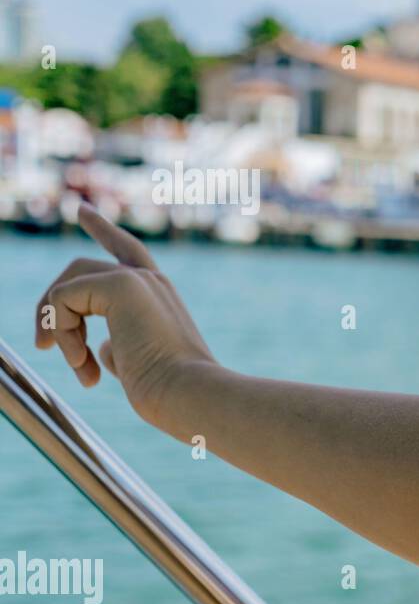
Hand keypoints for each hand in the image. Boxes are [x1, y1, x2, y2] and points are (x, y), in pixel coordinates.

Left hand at [35, 205, 216, 429]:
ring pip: (67, 284)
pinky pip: (62, 299)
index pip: (126, 250)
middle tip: (42, 346)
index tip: (81, 210)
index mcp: (159, 296)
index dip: (102, 228)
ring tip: (76, 366)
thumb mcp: (138, 364)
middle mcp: (151, 280)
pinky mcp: (121, 285)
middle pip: (81, 266)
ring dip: (58, 327)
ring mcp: (138, 278)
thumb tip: (98, 347)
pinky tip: (82, 363)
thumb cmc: (172, 392)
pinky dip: (62, 334)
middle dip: (51, 303)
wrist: (191, 393)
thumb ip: (117, 346)